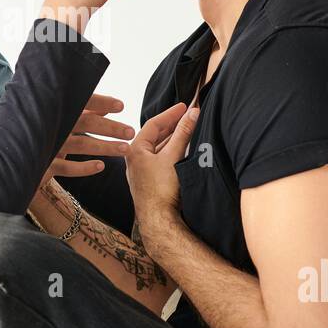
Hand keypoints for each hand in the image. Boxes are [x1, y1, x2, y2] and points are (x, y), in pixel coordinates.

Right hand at [39, 93, 134, 186]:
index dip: (102, 103)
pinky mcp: (43, 165)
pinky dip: (84, 168)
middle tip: (130, 131)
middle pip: (87, 123)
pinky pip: (66, 168)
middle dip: (110, 128)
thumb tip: (106, 108)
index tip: (121, 106)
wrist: (7, 153)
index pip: (82, 101)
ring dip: (105, 147)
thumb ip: (82, 112)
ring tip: (124, 149)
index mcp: (56, 108)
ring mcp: (47, 145)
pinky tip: (100, 166)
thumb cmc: (38, 131)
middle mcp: (52, 124)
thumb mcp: (59, 118)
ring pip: (81, 146)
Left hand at [124, 102, 199, 249]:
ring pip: (158, 149)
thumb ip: (183, 133)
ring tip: (188, 130)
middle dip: (172, 125)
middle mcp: (134, 160)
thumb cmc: (161, 190)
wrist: (159, 221)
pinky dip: (172, 152)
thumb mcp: (174, 156)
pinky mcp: (149, 182)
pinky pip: (160, 160)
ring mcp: (141, 172)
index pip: (153, 124)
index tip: (184, 106)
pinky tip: (182, 151)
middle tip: (188, 116)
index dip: (170, 114)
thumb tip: (192, 113)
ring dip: (173, 139)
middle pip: (155, 136)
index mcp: (135, 150)